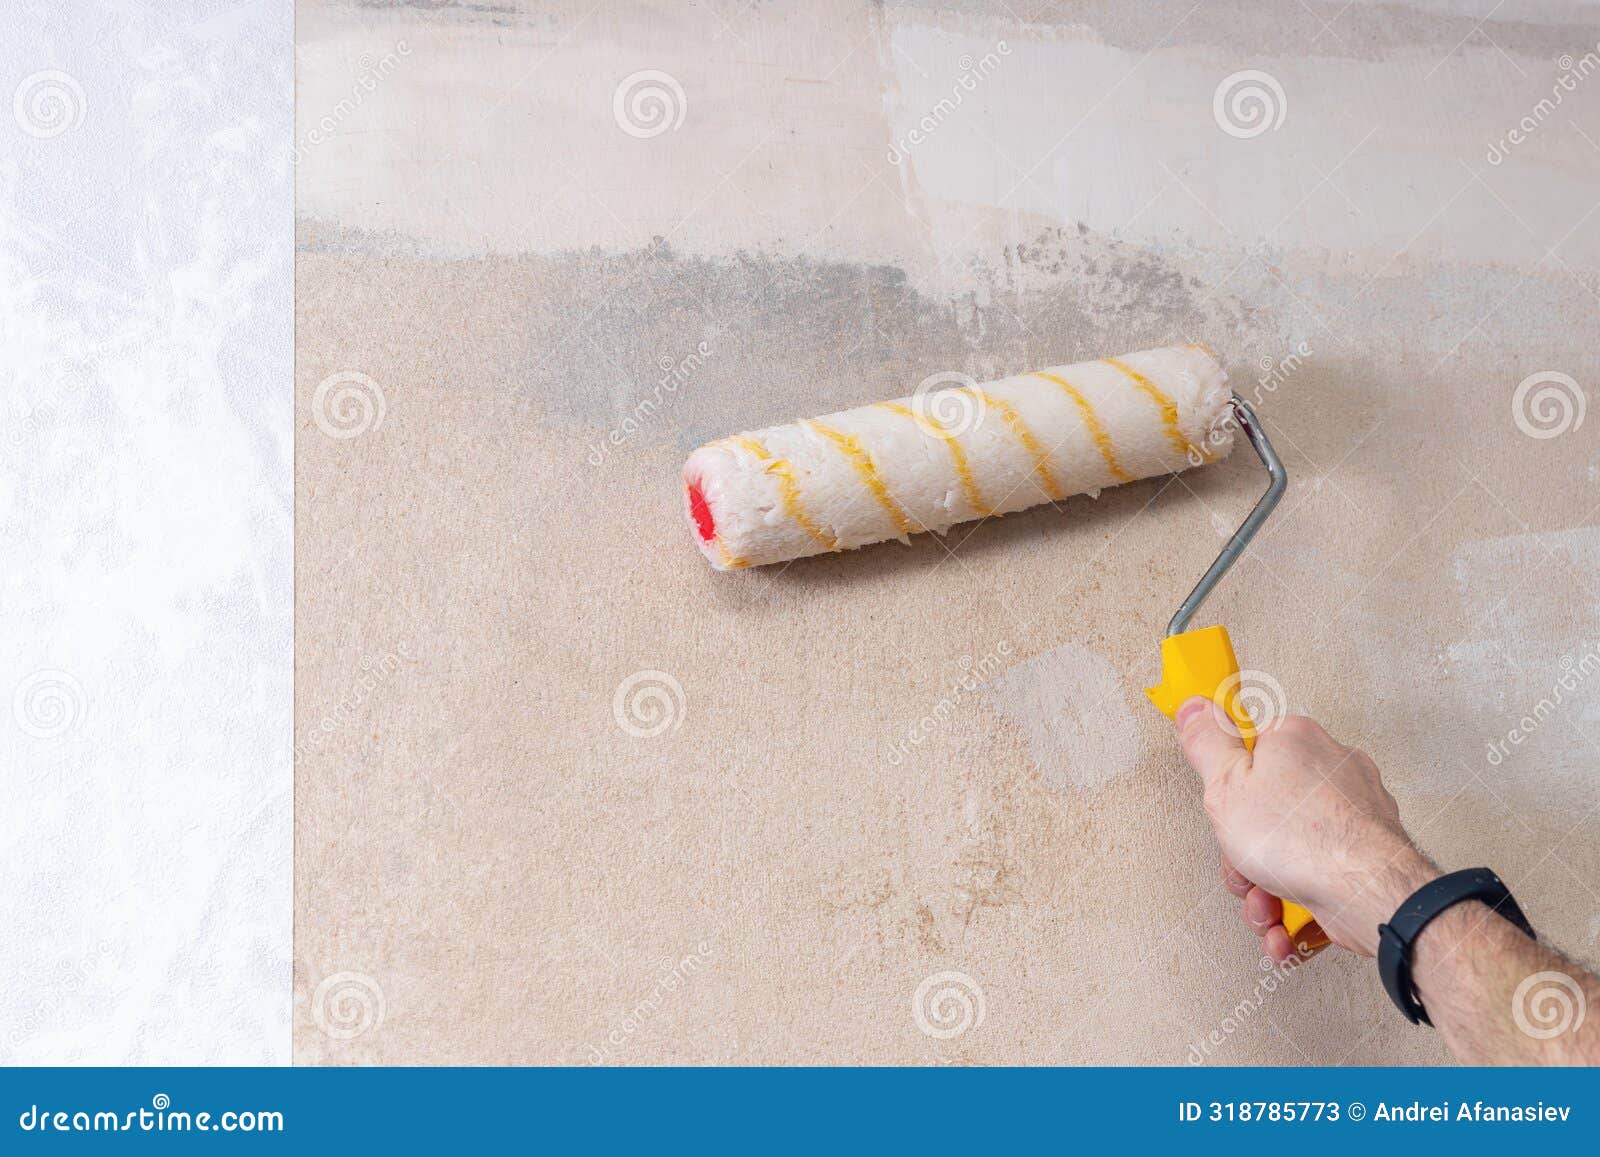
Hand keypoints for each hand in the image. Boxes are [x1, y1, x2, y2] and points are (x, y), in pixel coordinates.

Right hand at [1175, 697, 1437, 962]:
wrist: (1367, 893)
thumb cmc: (1304, 839)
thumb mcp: (1226, 785)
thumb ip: (1207, 742)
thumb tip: (1196, 708)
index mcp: (1297, 741)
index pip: (1249, 753)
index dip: (1227, 793)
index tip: (1226, 812)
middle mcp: (1332, 768)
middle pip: (1267, 810)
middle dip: (1245, 855)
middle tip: (1244, 868)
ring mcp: (1355, 812)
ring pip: (1292, 849)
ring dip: (1267, 888)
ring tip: (1266, 906)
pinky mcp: (1367, 853)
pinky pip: (1320, 876)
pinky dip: (1298, 905)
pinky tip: (1286, 925)